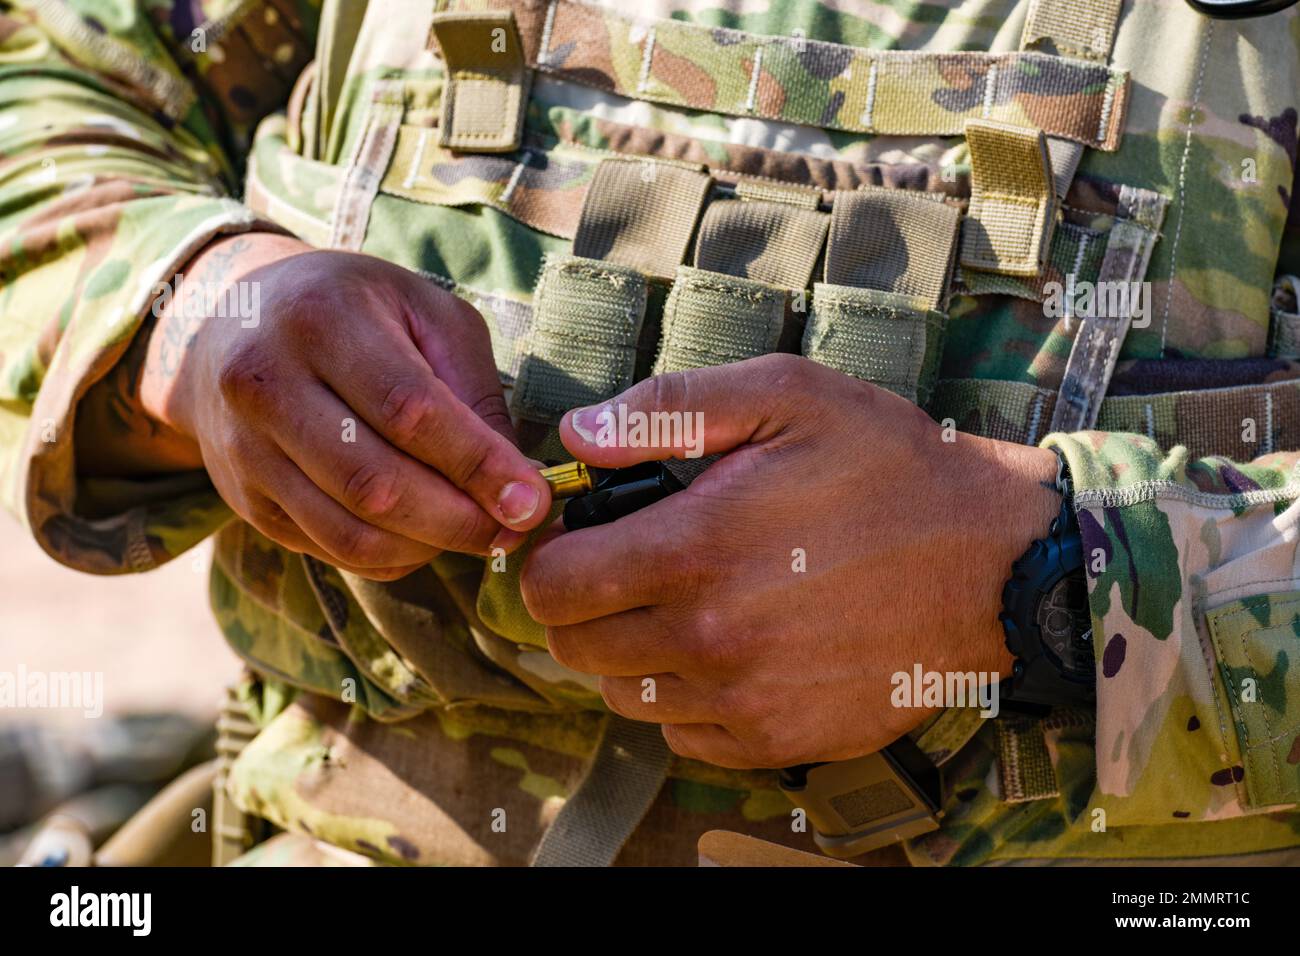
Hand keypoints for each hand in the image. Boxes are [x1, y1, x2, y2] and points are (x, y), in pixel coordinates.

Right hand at [132, 235, 550, 577]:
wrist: (230, 317)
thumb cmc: (354, 310)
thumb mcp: (425, 313)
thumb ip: (472, 389)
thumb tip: (516, 481)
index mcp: (321, 320)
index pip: (410, 411)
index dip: (477, 465)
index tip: (531, 501)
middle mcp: (266, 383)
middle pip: (375, 484)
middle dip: (458, 520)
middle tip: (511, 531)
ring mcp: (245, 447)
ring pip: (347, 531)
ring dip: (426, 547)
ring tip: (472, 534)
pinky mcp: (243, 496)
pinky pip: (326, 549)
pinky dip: (388, 558)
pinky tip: (422, 537)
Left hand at [520, 354, 1059, 767]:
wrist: (996, 565)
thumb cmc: (892, 468)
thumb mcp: (787, 396)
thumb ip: (666, 411)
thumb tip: (573, 438)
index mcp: (693, 549)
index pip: (552, 585)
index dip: (550, 559)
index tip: (577, 539)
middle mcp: (707, 638)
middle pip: (576, 647)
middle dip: (583, 605)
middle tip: (628, 568)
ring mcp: (743, 700)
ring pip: (624, 695)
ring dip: (630, 653)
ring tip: (683, 605)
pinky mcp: (780, 740)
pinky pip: (684, 737)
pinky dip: (684, 700)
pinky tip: (726, 653)